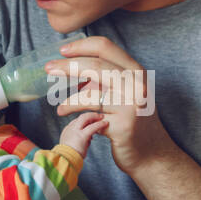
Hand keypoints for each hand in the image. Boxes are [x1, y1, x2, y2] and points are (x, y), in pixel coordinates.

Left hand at [44, 36, 179, 176]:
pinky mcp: (123, 126)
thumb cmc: (133, 121)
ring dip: (69, 99)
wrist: (152, 153)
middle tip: (48, 68)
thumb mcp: (125, 92)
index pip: (105, 47)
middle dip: (67, 66)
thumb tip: (74, 68)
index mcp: (136, 71)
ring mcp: (131, 105)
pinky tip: (65, 114)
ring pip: (91, 94)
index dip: (81, 46)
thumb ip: (105, 79)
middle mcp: (136, 85)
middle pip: (96, 66)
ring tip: (59, 104)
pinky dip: (75, 113)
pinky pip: (91, 115)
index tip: (63, 50)